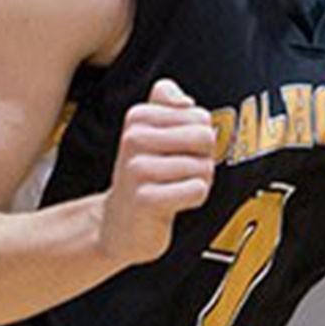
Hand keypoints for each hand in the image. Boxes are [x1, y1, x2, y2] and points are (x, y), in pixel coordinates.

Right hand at [100, 78, 215, 264]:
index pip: (200, 116)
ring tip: (171, 188)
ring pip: (204, 166)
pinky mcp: (145, 199)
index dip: (198, 138)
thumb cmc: (145, 176)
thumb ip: (168, 102)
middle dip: (202, 158)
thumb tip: (183, 100)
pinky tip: (172, 203)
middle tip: (178, 172)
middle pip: (205, 137)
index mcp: (138, 117)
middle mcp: (133, 139)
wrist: (119, 224)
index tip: (174, 151)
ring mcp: (136, 170)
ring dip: (197, 182)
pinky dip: (194, 199)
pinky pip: (197, 190)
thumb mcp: (154, 133)